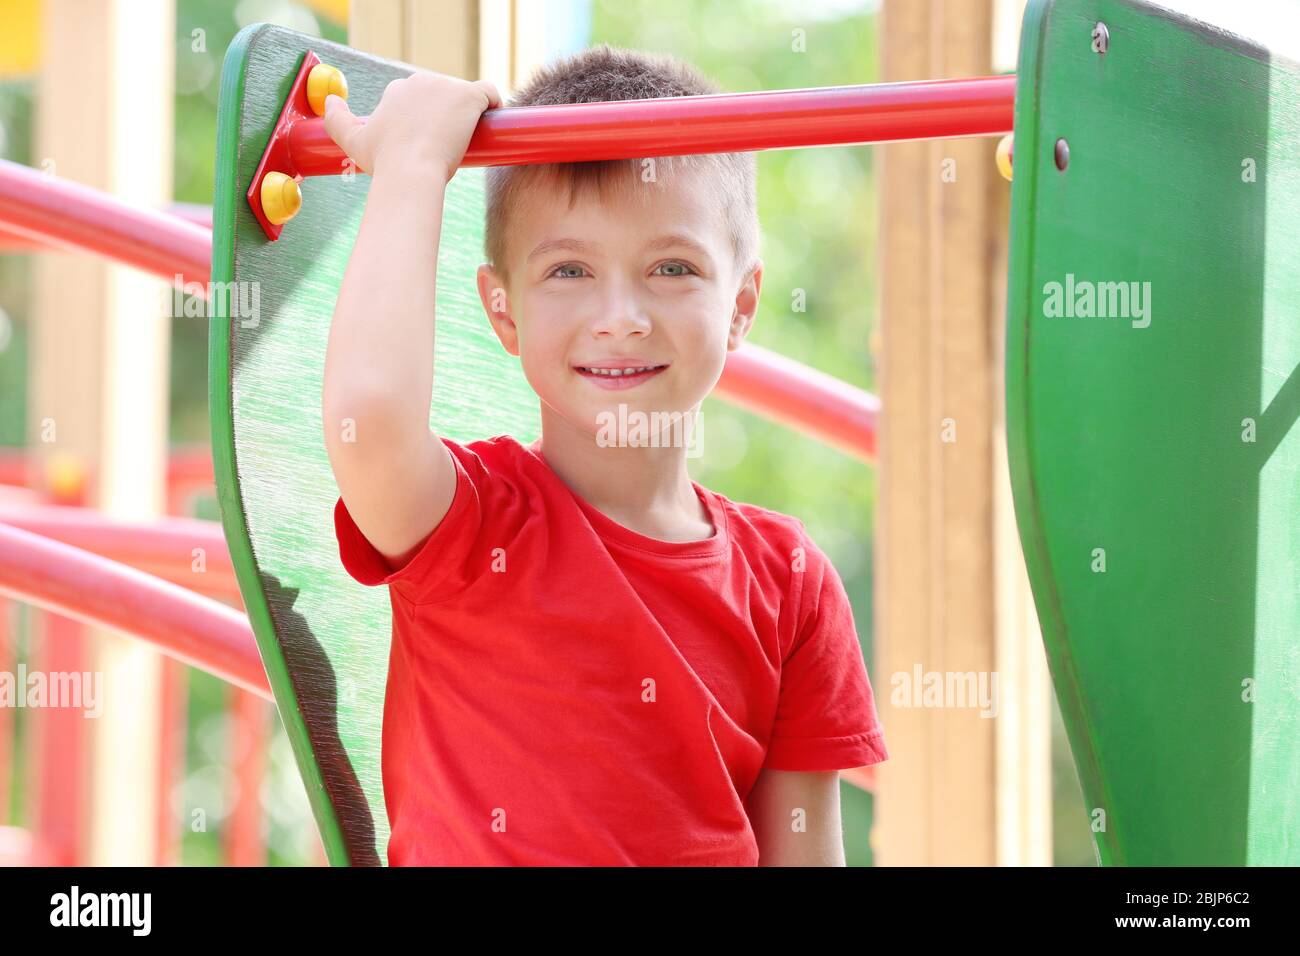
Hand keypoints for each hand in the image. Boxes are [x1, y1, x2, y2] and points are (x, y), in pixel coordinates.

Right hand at [323, 71, 501, 180]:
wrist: (410, 172)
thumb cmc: (382, 162)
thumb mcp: (351, 142)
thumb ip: (337, 119)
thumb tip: (329, 101)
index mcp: (398, 89)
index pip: (422, 99)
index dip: (429, 120)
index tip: (432, 142)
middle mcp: (421, 81)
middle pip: (445, 98)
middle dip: (448, 118)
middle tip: (449, 148)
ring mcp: (446, 86)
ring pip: (466, 98)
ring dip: (469, 116)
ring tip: (469, 143)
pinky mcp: (469, 96)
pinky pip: (489, 92)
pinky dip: (494, 103)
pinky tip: (493, 120)